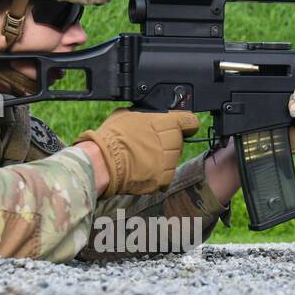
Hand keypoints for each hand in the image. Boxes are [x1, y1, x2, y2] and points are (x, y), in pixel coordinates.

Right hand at [75, 108, 199, 195]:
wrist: (104, 162)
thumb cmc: (113, 136)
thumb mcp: (129, 114)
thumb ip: (148, 115)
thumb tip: (151, 116)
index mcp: (167, 123)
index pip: (190, 121)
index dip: (185, 124)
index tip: (182, 127)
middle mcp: (172, 143)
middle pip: (178, 142)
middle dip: (167, 142)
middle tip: (148, 144)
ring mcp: (169, 163)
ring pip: (172, 160)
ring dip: (162, 159)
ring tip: (140, 158)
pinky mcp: (163, 180)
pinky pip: (164, 177)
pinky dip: (156, 175)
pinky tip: (141, 170)